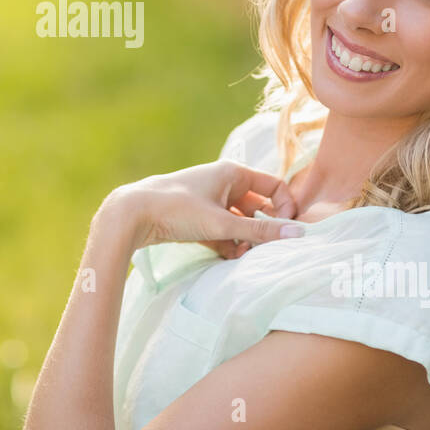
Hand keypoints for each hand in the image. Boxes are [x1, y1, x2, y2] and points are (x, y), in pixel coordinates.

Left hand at [106, 160, 304, 253]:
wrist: (131, 215)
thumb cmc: (177, 209)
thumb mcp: (222, 222)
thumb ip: (260, 231)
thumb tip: (298, 235)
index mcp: (233, 173)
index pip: (274, 187)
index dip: (284, 208)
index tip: (284, 231)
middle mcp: (223, 183)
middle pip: (256, 208)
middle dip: (262, 229)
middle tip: (265, 250)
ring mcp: (209, 202)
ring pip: (239, 222)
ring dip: (244, 240)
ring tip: (243, 255)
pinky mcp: (197, 219)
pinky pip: (222, 232)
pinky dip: (227, 244)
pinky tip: (227, 256)